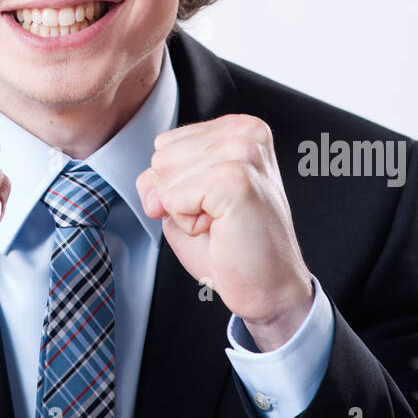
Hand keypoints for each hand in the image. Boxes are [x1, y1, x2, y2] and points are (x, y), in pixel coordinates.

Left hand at [136, 113, 312, 350]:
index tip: (214, 204)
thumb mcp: (185, 201)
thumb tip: (149, 181)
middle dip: (179, 195)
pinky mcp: (235, 180)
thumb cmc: (233, 247)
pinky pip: (173, 198)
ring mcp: (243, 153)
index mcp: (237, 129)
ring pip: (165, 177)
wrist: (268, 289)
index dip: (176, 184)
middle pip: (161, 157)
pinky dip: (188, 223)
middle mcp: (244, 133)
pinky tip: (221, 228)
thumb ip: (159, 179)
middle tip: (219, 217)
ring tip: (222, 222)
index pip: (165, 144)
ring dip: (184, 211)